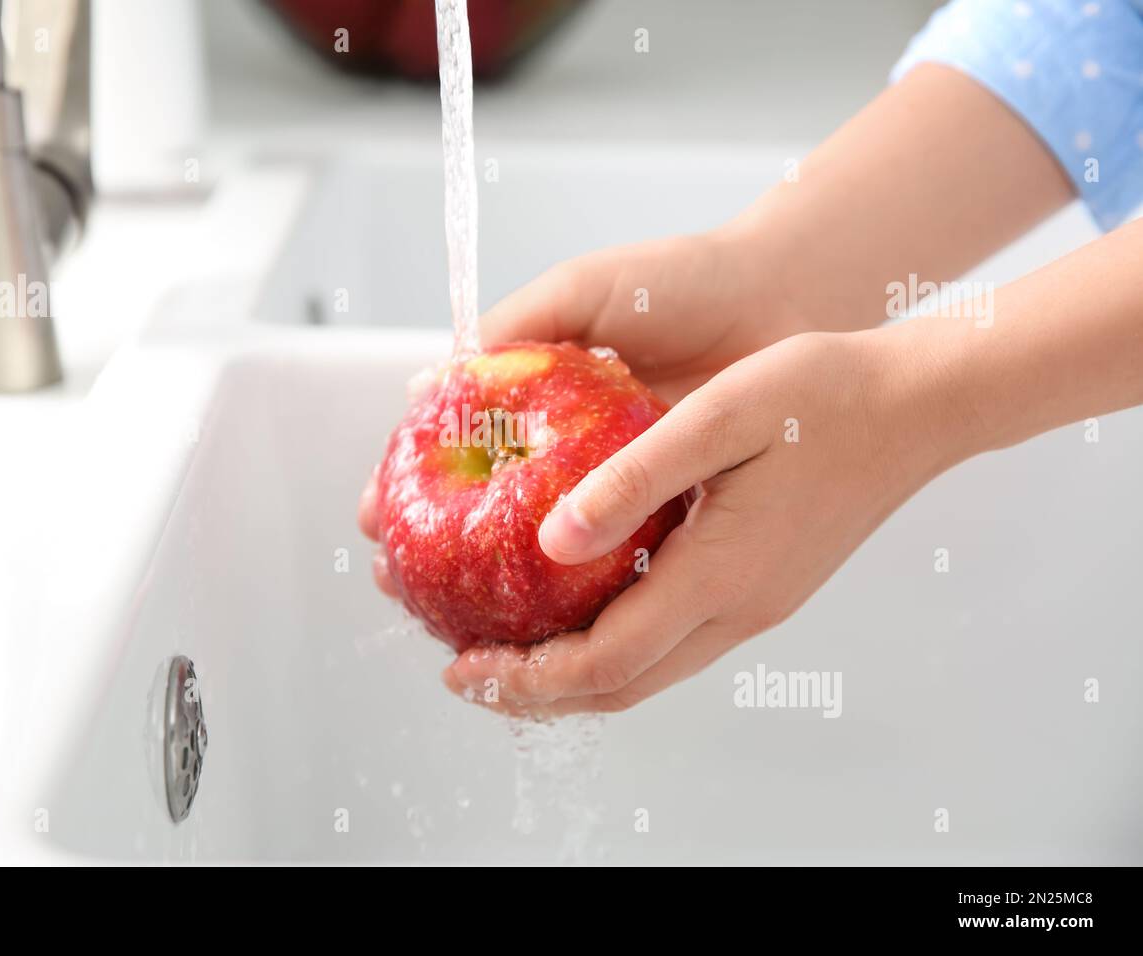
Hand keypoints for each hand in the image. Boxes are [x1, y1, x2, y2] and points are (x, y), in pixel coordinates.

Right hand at [359, 229, 806, 594]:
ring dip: (496, 586)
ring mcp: (615, 485)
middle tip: (402, 581)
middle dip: (436, 551)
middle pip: (483, 514)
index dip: (408, 487)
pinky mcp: (665, 509)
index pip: (452, 451)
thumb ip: (510, 331)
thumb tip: (423, 386)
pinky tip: (545, 616)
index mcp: (535, 397)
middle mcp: (566, 448)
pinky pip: (614, 558)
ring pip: (542, 550)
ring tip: (455, 614)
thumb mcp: (582, 291)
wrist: (784, 295)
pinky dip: (577, 588)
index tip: (376, 520)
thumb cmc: (682, 280)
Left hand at [442, 326, 961, 715]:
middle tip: (468, 673)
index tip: (462, 668)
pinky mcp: (764, 586)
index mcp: (720, 573)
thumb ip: (632, 480)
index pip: (605, 661)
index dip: (527, 677)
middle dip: (537, 692)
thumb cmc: (824, 395)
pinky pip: (675, 641)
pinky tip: (583, 609)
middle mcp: (738, 607)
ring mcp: (756, 603)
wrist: (920, 404)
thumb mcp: (717, 417)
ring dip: (574, 674)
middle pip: (622, 687)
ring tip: (511, 651)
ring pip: (649, 671)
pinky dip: (614, 646)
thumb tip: (550, 539)